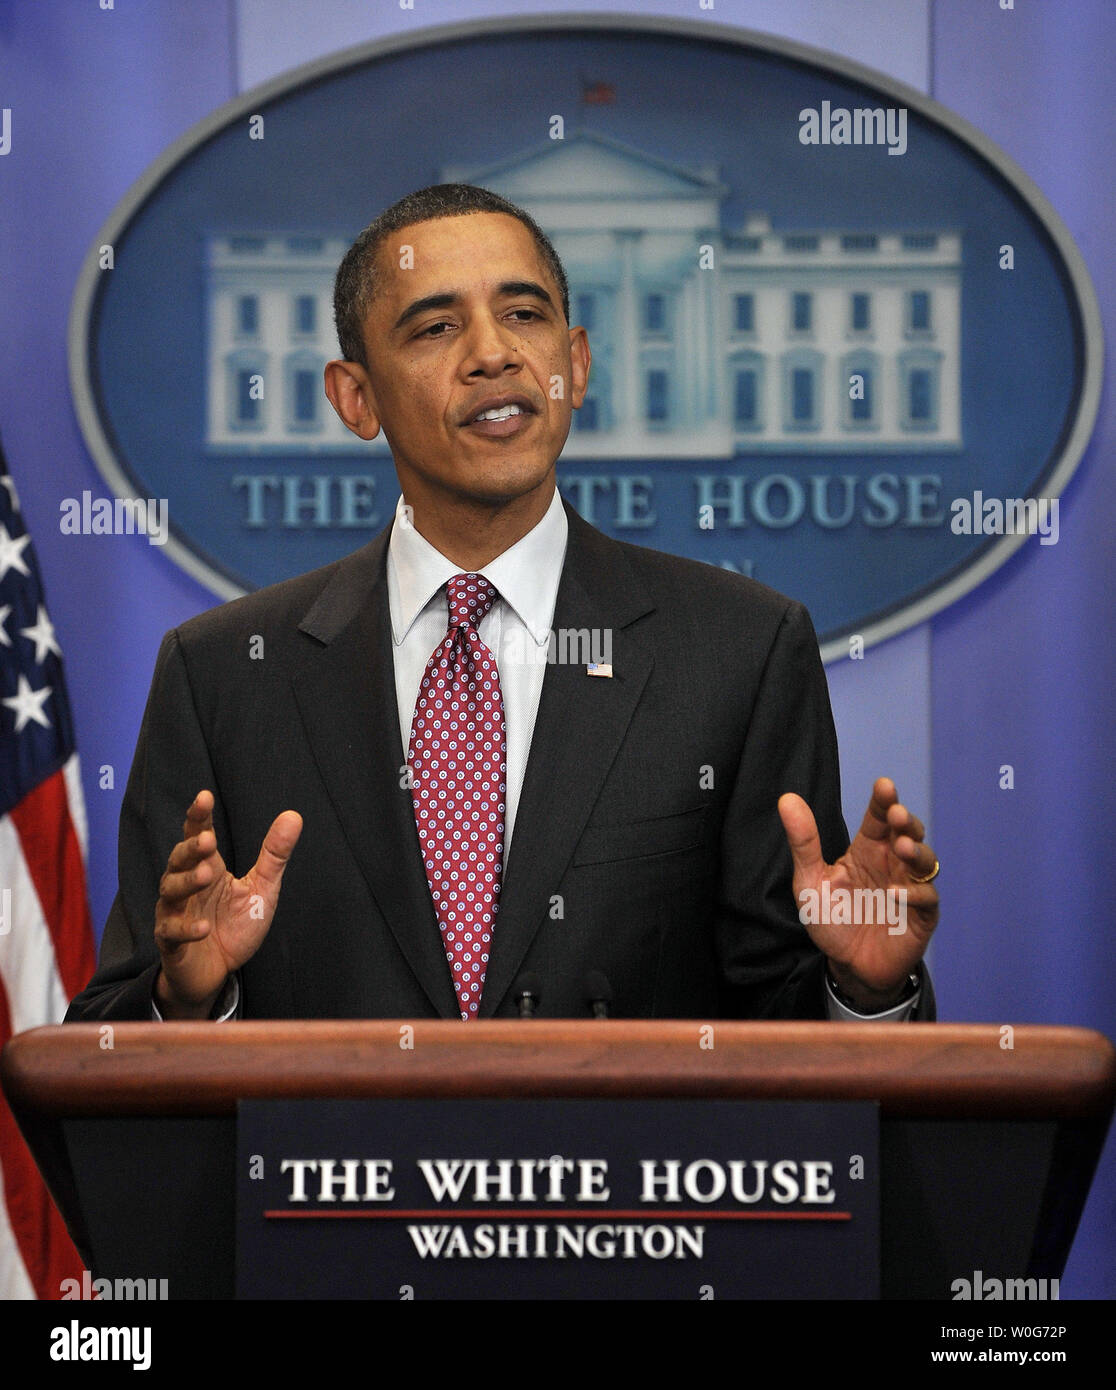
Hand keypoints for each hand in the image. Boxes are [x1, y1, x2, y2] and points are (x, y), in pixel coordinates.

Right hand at [153, 790, 302, 1018]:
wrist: (216, 972)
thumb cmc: (235, 925)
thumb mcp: (261, 888)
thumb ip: (273, 854)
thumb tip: (293, 815)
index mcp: (208, 868)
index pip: (198, 836)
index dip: (198, 817)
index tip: (204, 797)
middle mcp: (186, 886)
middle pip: (179, 860)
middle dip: (191, 849)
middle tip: (208, 841)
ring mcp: (175, 913)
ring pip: (171, 891)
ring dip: (187, 882)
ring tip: (206, 875)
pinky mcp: (171, 943)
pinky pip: (172, 932)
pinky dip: (186, 928)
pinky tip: (203, 927)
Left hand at [778, 776, 938, 1009]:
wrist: (848, 966)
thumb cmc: (832, 920)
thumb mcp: (810, 881)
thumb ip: (803, 842)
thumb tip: (787, 798)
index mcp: (868, 850)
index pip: (879, 817)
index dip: (884, 800)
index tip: (884, 785)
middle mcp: (892, 863)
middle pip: (908, 833)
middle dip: (907, 821)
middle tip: (897, 815)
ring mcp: (910, 888)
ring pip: (925, 861)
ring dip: (916, 851)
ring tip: (901, 848)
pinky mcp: (922, 916)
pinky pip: (927, 899)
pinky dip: (914, 894)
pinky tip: (895, 893)